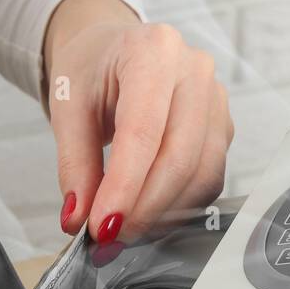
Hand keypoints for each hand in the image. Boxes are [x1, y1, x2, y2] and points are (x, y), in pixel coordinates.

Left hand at [45, 0, 232, 243]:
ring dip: (162, 214)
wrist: (113, 51)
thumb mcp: (66, 106)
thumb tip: (78, 217)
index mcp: (153, 51)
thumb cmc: (92, 70)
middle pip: (180, 158)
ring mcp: (216, 100)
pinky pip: (209, 178)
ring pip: (201, 175)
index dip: (124, 187)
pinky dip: (178, 206)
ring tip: (124, 229)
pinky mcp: (222, 127)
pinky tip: (148, 214)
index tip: (102, 226)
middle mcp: (195, 71)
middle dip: (143, 208)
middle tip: (110, 237)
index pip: (143, 132)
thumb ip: (74, 164)